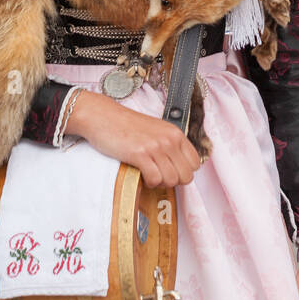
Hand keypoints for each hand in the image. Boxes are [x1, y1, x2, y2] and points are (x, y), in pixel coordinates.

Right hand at [67, 89, 201, 188]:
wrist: (103, 116)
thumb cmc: (126, 125)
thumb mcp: (156, 130)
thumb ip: (169, 145)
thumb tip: (179, 168)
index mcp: (175, 133)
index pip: (195, 163)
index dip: (183, 172)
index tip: (170, 171)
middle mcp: (169, 140)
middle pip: (186, 176)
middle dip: (173, 181)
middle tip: (159, 176)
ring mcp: (155, 147)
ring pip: (171, 180)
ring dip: (159, 183)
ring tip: (148, 174)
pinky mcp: (140, 154)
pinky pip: (154, 179)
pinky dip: (148, 182)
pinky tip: (141, 174)